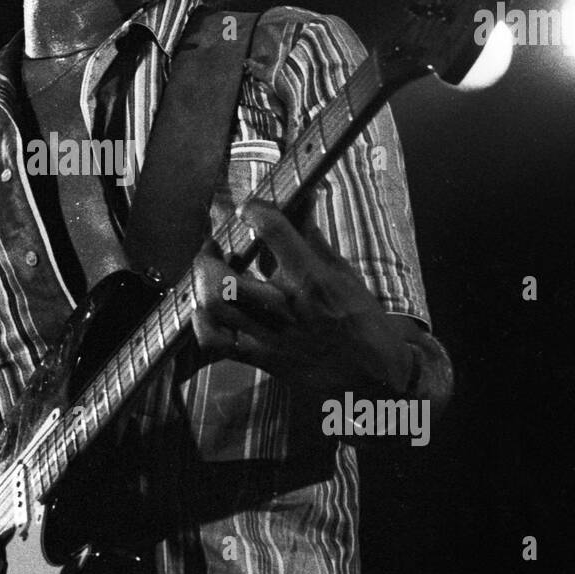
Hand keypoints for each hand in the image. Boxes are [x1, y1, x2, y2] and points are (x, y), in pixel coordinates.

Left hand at [190, 201, 411, 398]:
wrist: (373, 376)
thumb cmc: (360, 320)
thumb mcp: (343, 273)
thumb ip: (312, 237)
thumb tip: (300, 197)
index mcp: (311, 279)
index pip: (272, 229)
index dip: (253, 210)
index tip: (248, 208)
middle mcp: (285, 306)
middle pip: (225, 276)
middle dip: (208, 255)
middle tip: (212, 246)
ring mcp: (269, 335)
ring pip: (214, 306)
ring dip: (201, 283)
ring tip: (207, 272)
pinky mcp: (261, 358)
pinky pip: (216, 341)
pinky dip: (203, 322)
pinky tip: (207, 308)